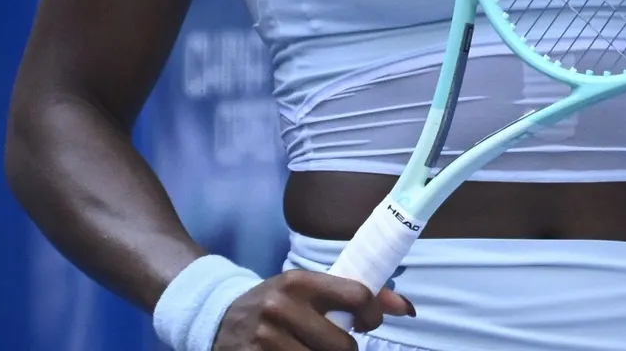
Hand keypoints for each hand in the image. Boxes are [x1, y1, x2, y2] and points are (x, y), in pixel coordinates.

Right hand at [213, 269, 412, 349]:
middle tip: (331, 345)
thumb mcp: (308, 289)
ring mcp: (265, 339)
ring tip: (309, 349)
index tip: (366, 324)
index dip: (373, 316)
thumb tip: (407, 308)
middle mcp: (281, 307)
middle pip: (343, 346)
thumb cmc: (276, 303)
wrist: (218, 318)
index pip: (357, 297)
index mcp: (299, 281)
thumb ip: (354, 295)